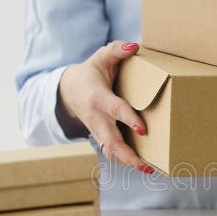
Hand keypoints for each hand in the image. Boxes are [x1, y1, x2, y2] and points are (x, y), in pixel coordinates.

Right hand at [57, 41, 153, 173]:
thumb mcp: (100, 57)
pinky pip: (111, 152)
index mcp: (98, 97)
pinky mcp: (99, 137)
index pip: (115, 110)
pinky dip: (124, 161)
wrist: (68, 91)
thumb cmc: (91, 72)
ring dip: (128, 162)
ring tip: (148, 169)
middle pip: (111, 141)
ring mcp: (96, 131)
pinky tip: (141, 166)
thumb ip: (117, 50)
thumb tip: (135, 46)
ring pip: (110, 151)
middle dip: (128, 155)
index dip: (129, 119)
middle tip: (147, 165)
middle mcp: (96, 118)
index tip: (143, 129)